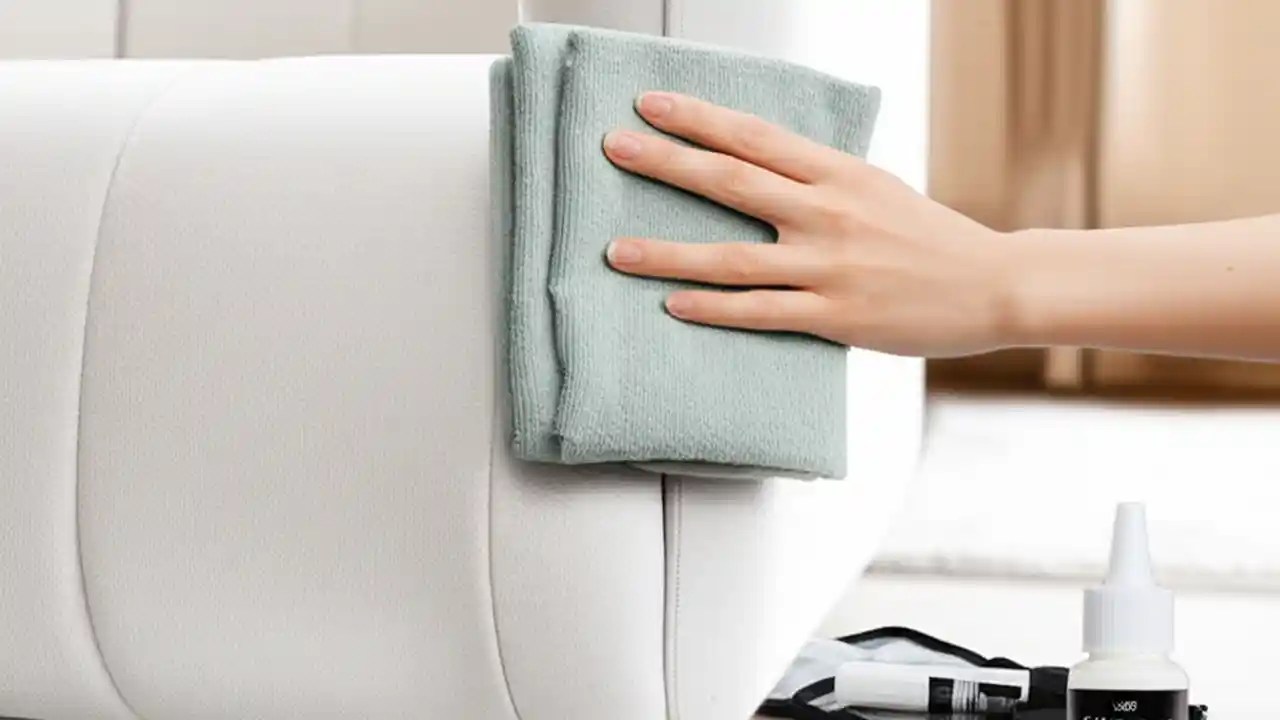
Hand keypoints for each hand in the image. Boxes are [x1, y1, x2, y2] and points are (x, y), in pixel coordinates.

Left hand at [601, 91, 1021, 357]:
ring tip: (616, 252)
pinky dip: (714, 309)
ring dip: (668, 253)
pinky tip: (673, 305)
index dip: (697, 118)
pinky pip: (761, 311)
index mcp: (837, 171)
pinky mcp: (836, 316)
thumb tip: (755, 165)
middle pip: (731, 181)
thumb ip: (815, 178)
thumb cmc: (928, 235)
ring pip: (732, 257)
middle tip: (613, 148)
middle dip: (666, 163)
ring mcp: (830, 266)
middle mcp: (827, 212)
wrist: (992, 284)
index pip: (753, 136)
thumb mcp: (873, 186)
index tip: (648, 104)